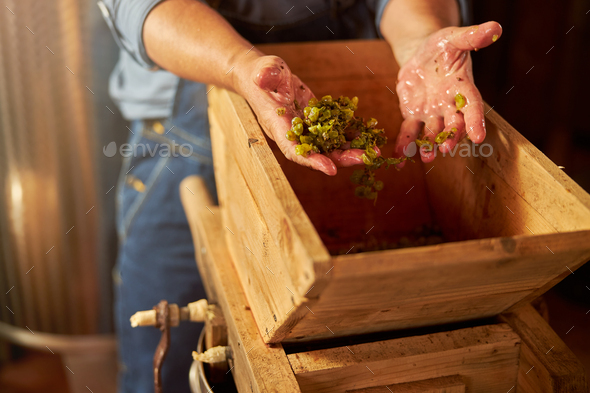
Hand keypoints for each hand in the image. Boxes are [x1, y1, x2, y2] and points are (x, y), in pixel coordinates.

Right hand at [236, 56, 368, 175]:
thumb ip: (265, 74)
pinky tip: (369, 134)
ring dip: (351, 150)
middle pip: (318, 153)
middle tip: (365, 158)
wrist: (264, 74)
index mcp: (279, 127)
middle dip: (342, 159)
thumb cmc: (261, 73)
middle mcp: (294, 133)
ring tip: (373, 151)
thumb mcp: (264, 70)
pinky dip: (351, 134)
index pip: (294, 150)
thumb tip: (264, 77)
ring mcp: (307, 128)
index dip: (312, 161)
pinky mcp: (317, 120)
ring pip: (330, 145)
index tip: (331, 169)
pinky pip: (336, 131)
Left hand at [394, 21, 501, 164]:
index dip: (476, 122)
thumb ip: (472, 37)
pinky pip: (409, 132)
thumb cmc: (442, 46)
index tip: (479, 137)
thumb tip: (496, 27)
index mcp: (463, 88)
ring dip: (429, 146)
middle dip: (450, 138)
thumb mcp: (454, 38)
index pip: (473, 107)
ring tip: (426, 158)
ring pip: (432, 133)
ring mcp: (432, 113)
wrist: (421, 55)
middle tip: (447, 149)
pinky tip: (400, 157)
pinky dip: (405, 145)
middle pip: (453, 125)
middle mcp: (450, 106)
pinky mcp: (413, 116)